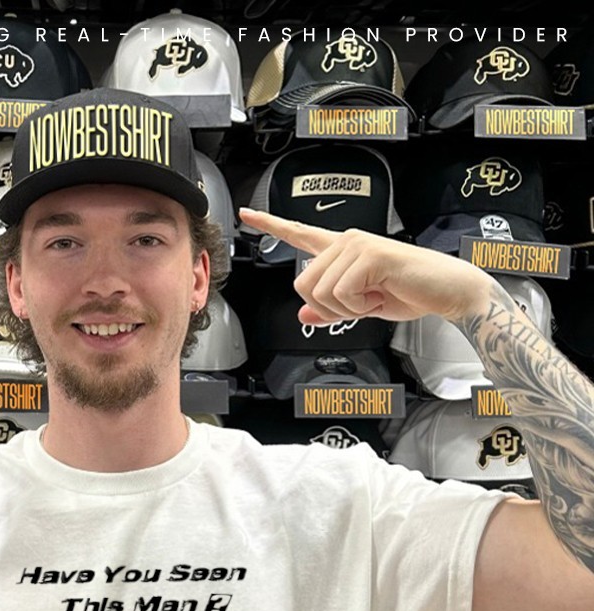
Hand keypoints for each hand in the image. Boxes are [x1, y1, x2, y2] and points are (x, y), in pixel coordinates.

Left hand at [239, 208, 495, 327]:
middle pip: (303, 284)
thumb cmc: (408, 294)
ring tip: (372, 299)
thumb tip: (303, 314)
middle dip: (327, 308)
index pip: (300, 235)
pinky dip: (358, 307)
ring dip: (345, 309)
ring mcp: (358, 245)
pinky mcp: (370, 255)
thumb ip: (331, 310)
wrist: (445, 292)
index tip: (246, 214)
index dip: (271, 226)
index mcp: (341, 250)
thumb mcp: (362, 307)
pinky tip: (379, 296)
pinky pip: (341, 293)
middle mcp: (346, 241)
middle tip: (359, 305)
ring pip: (320, 292)